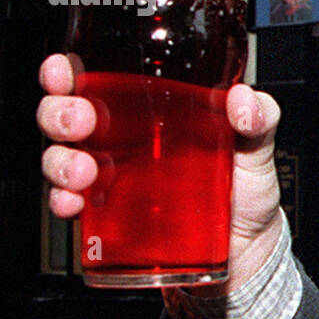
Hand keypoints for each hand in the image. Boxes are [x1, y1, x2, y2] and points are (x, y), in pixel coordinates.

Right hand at [35, 53, 284, 299]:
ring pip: (59, 158)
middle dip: (59, 113)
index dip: (67, 71)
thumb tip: (243, 101)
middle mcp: (121, 140)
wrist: (248, 249)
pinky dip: (63, 203)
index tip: (63, 69)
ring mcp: (111, 178)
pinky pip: (71, 206)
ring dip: (59, 161)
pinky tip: (74, 204)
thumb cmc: (245, 189)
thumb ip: (259, 117)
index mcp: (148, 111)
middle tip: (81, 121)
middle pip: (66, 115)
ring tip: (85, 172)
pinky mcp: (110, 217)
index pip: (96, 80)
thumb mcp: (256, 146)